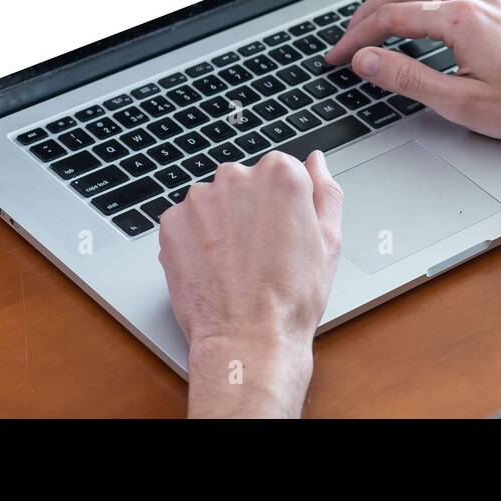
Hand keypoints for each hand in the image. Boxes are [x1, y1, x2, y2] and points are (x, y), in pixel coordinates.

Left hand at [157, 150, 342, 416]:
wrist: (248, 338)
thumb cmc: (293, 297)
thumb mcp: (328, 240)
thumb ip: (325, 191)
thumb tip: (316, 161)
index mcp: (280, 174)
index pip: (279, 170)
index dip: (281, 205)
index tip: (281, 231)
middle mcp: (237, 176)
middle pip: (242, 182)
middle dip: (248, 210)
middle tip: (259, 252)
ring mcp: (199, 199)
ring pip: (212, 202)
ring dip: (219, 224)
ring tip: (234, 264)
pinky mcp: (171, 222)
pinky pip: (185, 223)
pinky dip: (195, 241)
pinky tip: (212, 268)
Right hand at [325, 0, 500, 141]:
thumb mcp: (460, 102)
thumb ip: (406, 78)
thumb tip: (366, 60)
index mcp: (460, 18)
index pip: (390, 17)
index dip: (356, 37)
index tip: (337, 56)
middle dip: (366, 15)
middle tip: (346, 42)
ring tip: (371, 24)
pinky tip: (414, 7)